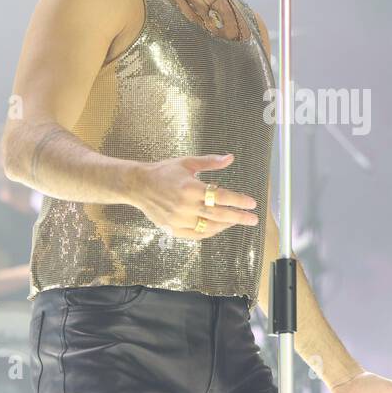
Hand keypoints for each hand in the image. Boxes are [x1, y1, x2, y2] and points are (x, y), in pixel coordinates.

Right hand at [129, 153, 259, 239]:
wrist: (138, 185)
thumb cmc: (164, 172)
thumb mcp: (187, 163)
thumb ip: (210, 162)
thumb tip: (230, 158)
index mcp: (190, 188)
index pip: (220, 196)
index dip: (238, 200)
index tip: (252, 203)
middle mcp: (185, 206)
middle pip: (218, 214)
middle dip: (238, 217)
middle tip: (253, 219)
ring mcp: (179, 220)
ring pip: (209, 227)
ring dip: (226, 225)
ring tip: (236, 221)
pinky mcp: (173, 229)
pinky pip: (197, 234)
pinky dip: (210, 232)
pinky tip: (219, 227)